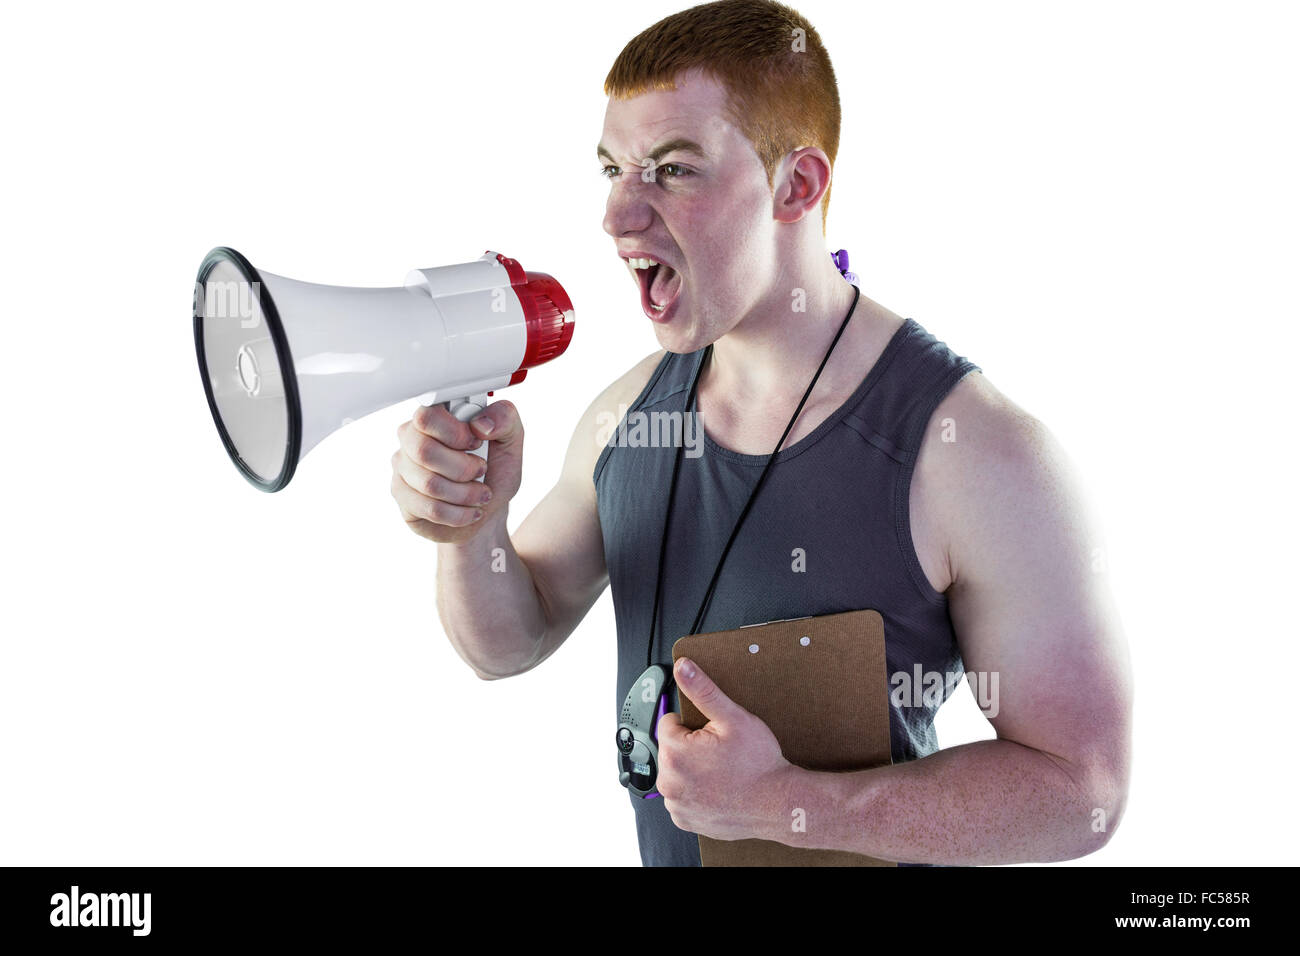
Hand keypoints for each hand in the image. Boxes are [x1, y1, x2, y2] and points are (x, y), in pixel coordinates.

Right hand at [390, 400, 523, 542]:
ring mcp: (402, 469)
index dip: (454, 433)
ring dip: (466, 494)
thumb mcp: (511, 442)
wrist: (487, 509)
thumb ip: (504, 418)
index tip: (476, 443)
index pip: (426, 416)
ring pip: (429, 484)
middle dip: (463, 468)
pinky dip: (459, 514)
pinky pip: (429, 509)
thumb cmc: (494, 471)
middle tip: (481, 470)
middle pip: (423, 451)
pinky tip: (470, 511)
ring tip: (481, 494)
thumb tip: (482, 423)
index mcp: (435, 418)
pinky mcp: (402, 498)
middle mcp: (411, 440)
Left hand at [655, 657, 793, 841]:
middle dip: (690, 747)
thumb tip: (683, 668)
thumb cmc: (759, 765)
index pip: (667, 723)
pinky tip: (716, 790)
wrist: (779, 804)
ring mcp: (676, 804)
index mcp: (675, 752)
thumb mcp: (733, 718)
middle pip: (670, 749)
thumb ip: (703, 689)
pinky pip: (681, 797)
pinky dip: (694, 793)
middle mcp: (669, 781)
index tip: (712, 736)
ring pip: (675, 773)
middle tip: (720, 754)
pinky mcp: (684, 819)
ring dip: (691, 770)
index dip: (692, 725)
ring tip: (720, 772)